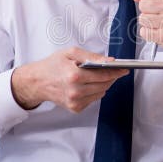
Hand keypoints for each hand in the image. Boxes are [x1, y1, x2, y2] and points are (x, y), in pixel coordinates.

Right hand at [11, 47, 128, 111]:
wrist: (38, 82)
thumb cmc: (53, 65)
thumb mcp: (70, 53)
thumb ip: (91, 56)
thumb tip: (109, 61)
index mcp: (73, 75)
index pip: (103, 75)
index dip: (116, 72)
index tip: (124, 69)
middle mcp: (74, 91)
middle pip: (104, 85)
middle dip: (111, 77)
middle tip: (114, 70)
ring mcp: (75, 102)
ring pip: (101, 93)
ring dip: (103, 84)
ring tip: (96, 76)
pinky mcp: (75, 108)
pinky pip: (93, 99)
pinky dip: (94, 91)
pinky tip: (87, 85)